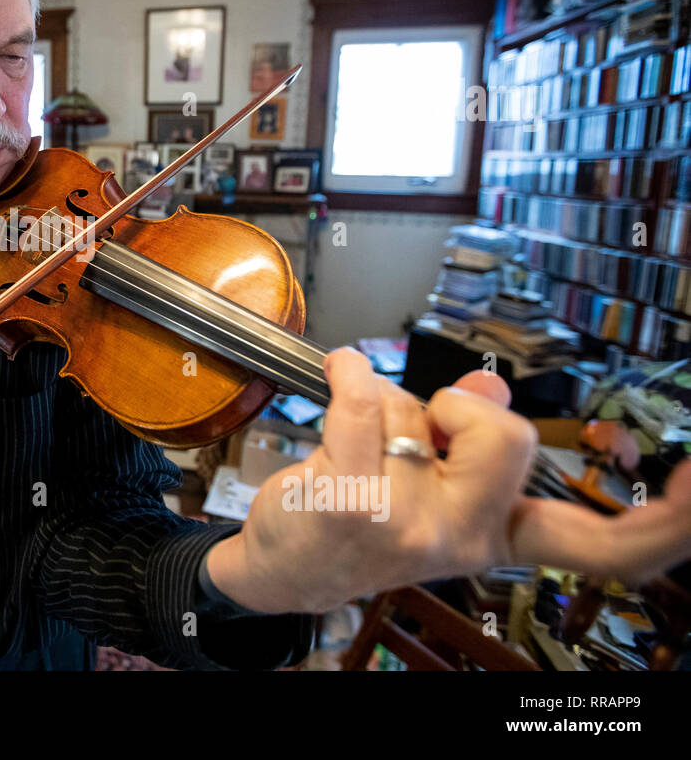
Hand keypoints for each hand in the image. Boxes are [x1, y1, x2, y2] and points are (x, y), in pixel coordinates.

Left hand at [207, 347, 690, 613]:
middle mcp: (465, 540)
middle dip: (461, 408)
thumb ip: (474, 440)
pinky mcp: (351, 504)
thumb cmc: (359, 518)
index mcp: (500, 535)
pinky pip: (362, 398)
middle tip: (426, 427)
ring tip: (362, 446)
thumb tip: (493, 391)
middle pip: (509, 438)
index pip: (601, 547)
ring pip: (417, 410)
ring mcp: (408, 527)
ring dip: (385, 404)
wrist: (285, 567)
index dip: (665, 524)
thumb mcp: (431, 486)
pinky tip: (340, 375)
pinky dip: (348, 371)